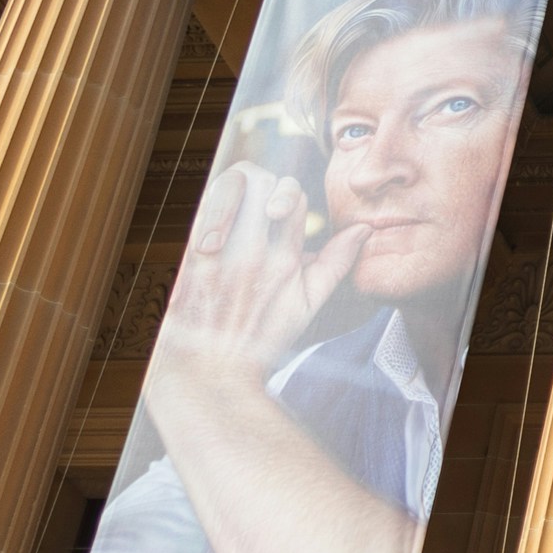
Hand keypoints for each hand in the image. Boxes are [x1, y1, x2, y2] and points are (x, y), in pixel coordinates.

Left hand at [157, 163, 370, 396]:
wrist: (210, 372)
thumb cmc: (260, 340)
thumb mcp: (307, 306)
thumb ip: (335, 263)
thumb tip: (363, 230)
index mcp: (284, 262)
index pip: (292, 195)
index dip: (287, 195)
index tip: (279, 213)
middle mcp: (252, 254)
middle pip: (258, 180)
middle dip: (260, 183)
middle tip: (255, 203)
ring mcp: (219, 255)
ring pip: (226, 188)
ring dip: (231, 191)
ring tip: (233, 210)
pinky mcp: (189, 260)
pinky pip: (199, 212)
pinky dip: (207, 210)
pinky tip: (211, 228)